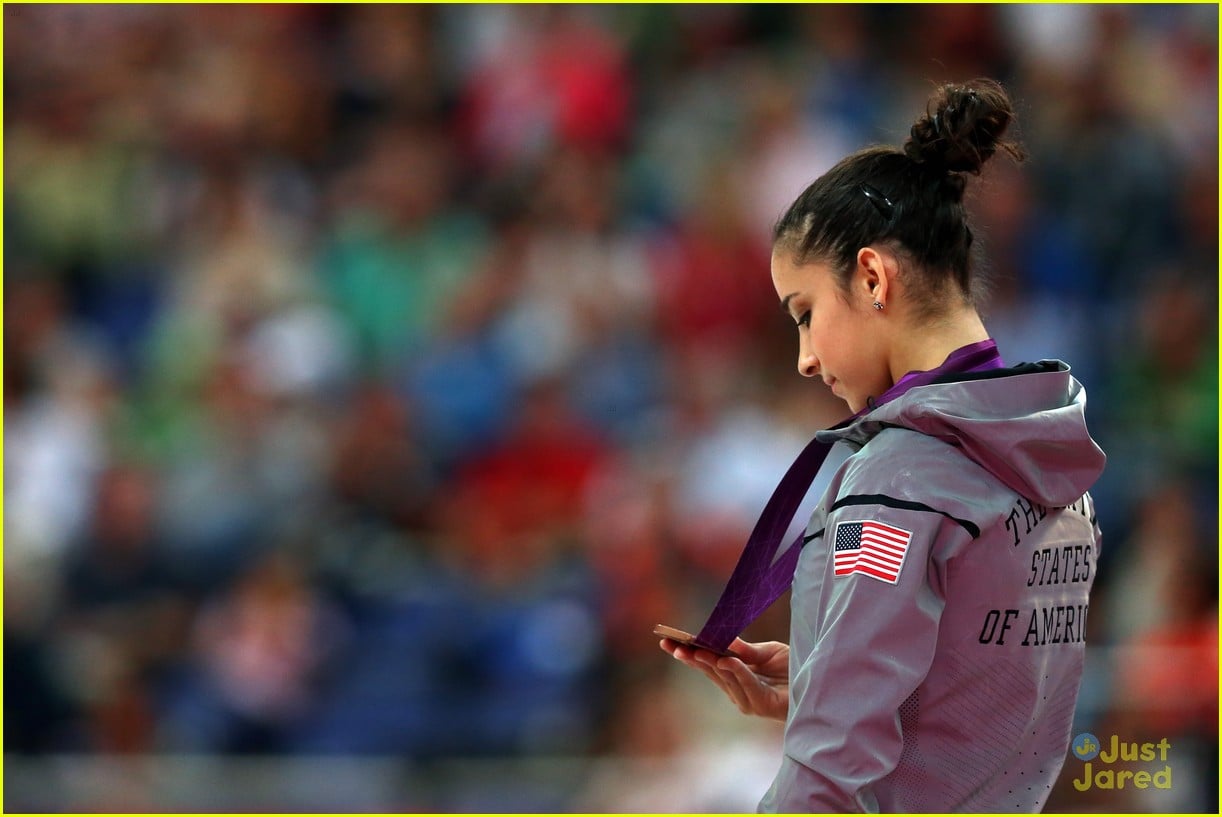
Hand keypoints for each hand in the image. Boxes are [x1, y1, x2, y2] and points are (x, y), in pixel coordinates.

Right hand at [659, 636, 789, 721]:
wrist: (817, 683)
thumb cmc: (792, 668)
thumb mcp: (766, 652)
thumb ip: (746, 650)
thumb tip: (723, 639)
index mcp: (734, 677)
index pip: (706, 664)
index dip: (688, 652)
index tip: (667, 640)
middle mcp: (737, 692)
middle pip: (709, 671)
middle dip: (690, 657)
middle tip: (671, 644)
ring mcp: (748, 700)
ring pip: (725, 678)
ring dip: (710, 662)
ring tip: (696, 648)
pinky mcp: (763, 705)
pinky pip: (748, 686)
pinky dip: (737, 672)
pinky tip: (726, 660)